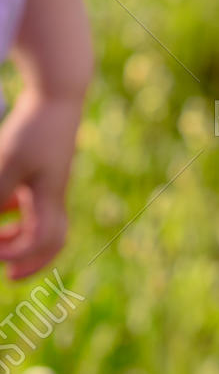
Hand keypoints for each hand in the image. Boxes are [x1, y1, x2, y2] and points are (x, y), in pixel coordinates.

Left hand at [0, 91, 83, 280]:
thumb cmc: (33, 130)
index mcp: (50, 200)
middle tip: (9, 274)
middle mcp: (54, 197)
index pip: (41, 242)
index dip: (18, 255)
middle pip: (51, 241)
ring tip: (0, 245)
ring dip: (22, 239)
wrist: (57, 98)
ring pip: (43, 225)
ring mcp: (50, 186)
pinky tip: (3, 210)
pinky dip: (17, 215)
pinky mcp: (43, 173)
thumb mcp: (7, 162)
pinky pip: (34, 205)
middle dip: (32, 261)